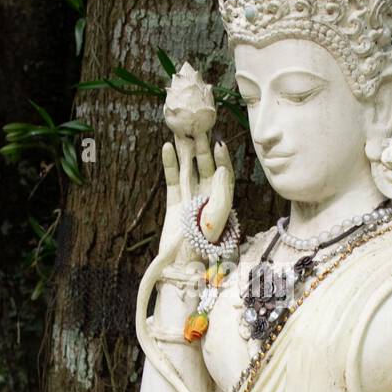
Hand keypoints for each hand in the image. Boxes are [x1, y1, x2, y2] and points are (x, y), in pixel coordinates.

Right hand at [160, 132, 234, 261]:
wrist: (183, 263)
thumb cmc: (205, 244)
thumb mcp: (217, 218)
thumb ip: (221, 193)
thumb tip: (220, 168)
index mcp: (223, 201)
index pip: (224, 173)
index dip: (222, 158)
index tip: (218, 143)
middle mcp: (208, 197)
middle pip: (205, 167)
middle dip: (202, 148)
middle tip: (197, 128)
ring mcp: (190, 199)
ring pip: (188, 169)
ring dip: (185, 151)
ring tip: (181, 131)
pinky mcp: (174, 203)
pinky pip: (172, 179)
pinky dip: (170, 164)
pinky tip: (167, 147)